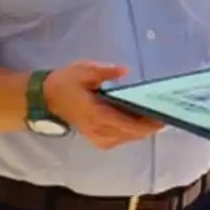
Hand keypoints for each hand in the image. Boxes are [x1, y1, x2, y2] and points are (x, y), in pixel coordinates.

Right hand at [43, 61, 162, 149]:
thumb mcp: (83, 70)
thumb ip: (105, 71)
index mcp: (96, 115)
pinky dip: (132, 131)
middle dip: (149, 126)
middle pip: (131, 134)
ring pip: (127, 138)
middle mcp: (98, 131)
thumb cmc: (64, 83)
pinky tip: (141, 121)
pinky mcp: (96, 138)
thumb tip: (124, 71)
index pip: (128, 125)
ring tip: (157, 116)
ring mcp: (96, 137)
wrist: (44, 98)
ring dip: (142, 130)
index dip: (147, 124)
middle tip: (166, 114)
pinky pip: (120, 139)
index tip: (163, 117)